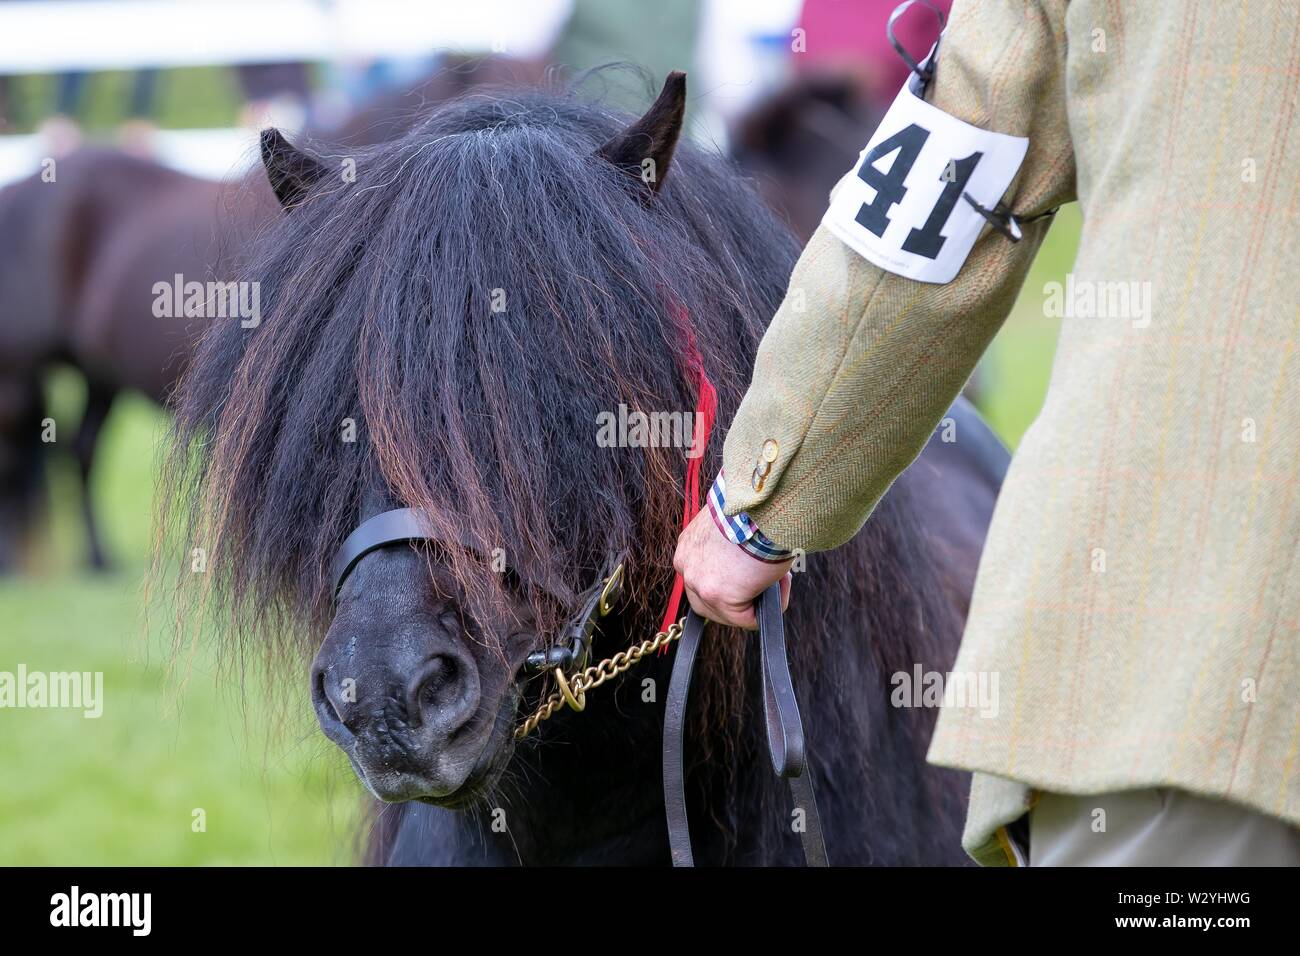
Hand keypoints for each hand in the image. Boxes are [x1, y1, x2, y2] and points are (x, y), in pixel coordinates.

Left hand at [673, 508, 792, 628]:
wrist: (762, 503)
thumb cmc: (756, 509)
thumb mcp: (733, 528)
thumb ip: (728, 550)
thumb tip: (748, 567)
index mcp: (689, 547)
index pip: (703, 578)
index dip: (732, 581)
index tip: (754, 570)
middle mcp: (686, 565)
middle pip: (707, 602)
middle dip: (738, 599)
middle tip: (765, 584)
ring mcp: (699, 583)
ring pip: (728, 614)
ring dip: (756, 603)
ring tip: (777, 579)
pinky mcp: (718, 596)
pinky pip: (748, 619)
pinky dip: (770, 606)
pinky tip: (781, 583)